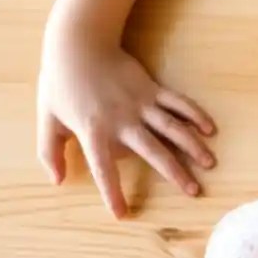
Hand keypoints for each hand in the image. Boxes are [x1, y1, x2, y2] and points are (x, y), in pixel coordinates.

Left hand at [37, 32, 215, 217]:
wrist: (78, 43)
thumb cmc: (60, 82)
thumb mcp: (47, 118)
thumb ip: (50, 151)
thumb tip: (57, 181)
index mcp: (94, 132)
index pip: (104, 169)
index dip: (113, 193)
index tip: (122, 214)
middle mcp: (123, 121)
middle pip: (154, 151)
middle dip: (175, 173)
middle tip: (194, 191)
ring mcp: (141, 104)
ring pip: (172, 128)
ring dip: (193, 146)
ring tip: (210, 163)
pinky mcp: (151, 89)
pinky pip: (177, 103)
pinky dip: (195, 114)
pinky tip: (210, 129)